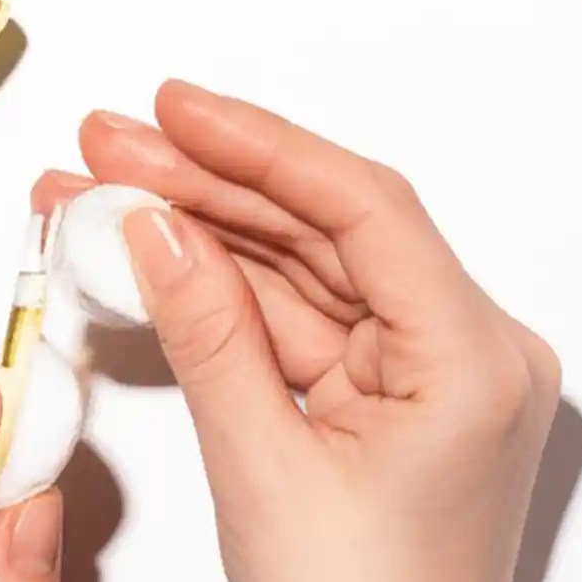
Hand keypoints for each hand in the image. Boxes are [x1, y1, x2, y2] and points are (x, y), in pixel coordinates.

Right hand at [32, 81, 560, 581]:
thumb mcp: (265, 470)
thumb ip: (208, 334)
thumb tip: (153, 229)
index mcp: (475, 363)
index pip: (364, 210)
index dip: (261, 148)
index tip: (177, 111)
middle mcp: (469, 353)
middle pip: (326, 233)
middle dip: (209, 188)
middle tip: (112, 147)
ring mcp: (431, 373)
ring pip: (306, 275)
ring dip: (204, 236)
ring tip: (105, 196)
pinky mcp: (393, 395)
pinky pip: (304, 325)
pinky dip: (228, 296)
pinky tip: (157, 258)